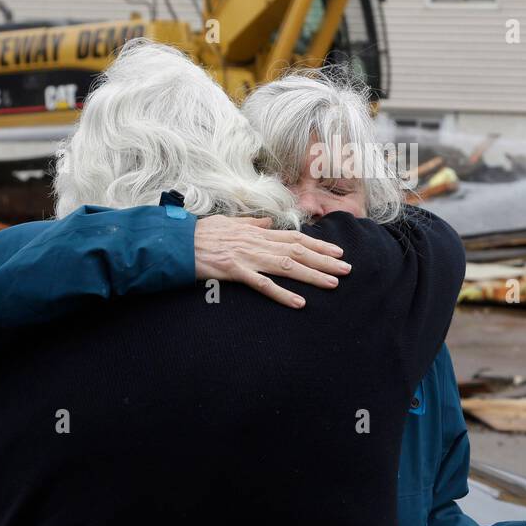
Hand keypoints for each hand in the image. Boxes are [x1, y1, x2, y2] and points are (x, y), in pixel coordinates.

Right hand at [194, 215, 350, 308]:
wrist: (177, 242)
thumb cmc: (202, 233)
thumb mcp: (230, 222)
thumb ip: (252, 224)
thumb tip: (268, 223)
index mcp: (258, 232)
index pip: (296, 237)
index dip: (319, 244)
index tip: (338, 251)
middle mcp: (258, 242)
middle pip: (299, 251)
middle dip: (325, 260)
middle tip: (347, 268)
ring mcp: (248, 257)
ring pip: (288, 266)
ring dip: (312, 275)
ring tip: (333, 283)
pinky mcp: (236, 271)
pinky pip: (263, 285)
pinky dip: (283, 294)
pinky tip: (299, 303)